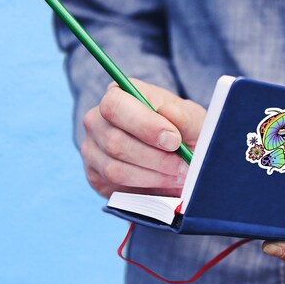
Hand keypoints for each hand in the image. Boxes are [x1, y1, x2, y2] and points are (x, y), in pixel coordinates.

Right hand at [80, 79, 205, 196]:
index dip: (144, 125)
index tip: (174, 140)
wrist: (178, 154)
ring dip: (153, 176)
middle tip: (184, 165)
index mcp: (118, 95)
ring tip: (179, 175)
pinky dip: (145, 189)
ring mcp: (91, 149)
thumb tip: (168, 112)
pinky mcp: (95, 176)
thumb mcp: (193, 120)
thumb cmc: (183, 130)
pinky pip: (116, 187)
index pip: (115, 106)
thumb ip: (184, 117)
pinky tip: (165, 183)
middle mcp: (96, 120)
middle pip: (115, 142)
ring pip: (115, 169)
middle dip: (156, 158)